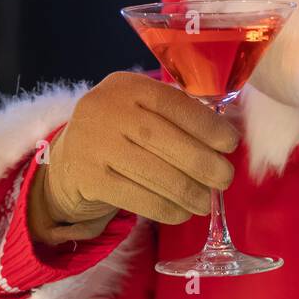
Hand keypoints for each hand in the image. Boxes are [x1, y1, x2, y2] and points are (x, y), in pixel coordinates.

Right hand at [27, 71, 239, 244]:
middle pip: (164, 140)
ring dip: (188, 192)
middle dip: (203, 163)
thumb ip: (179, 116)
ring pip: (153, 172)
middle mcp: (106, 109)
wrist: (67, 162)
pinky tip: (182, 213)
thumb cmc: (122, 134)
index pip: (173, 103)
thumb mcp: (143, 110)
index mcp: (127, 86)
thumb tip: (228, 136)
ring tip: (206, 202)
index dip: (207, 125)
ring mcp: (92, 144)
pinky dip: (166, 208)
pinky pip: (137, 197)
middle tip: (225, 179)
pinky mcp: (87, 178)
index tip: (231, 144)